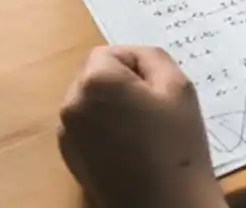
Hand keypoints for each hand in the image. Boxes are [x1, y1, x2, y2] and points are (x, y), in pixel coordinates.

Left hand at [59, 45, 226, 207]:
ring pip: (90, 101)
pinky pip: (85, 127)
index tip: (158, 93)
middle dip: (121, 85)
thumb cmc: (175, 145)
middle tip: (152, 111)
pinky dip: (103, 129)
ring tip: (141, 132)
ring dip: (111, 106)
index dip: (138, 67)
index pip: (112, 53)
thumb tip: (134, 59)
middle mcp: (71, 103)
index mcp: (95, 81)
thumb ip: (153, 57)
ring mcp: (66, 133)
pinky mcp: (69, 157)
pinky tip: (127, 149)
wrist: (163, 206)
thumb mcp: (178, 86)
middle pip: (96, 76)